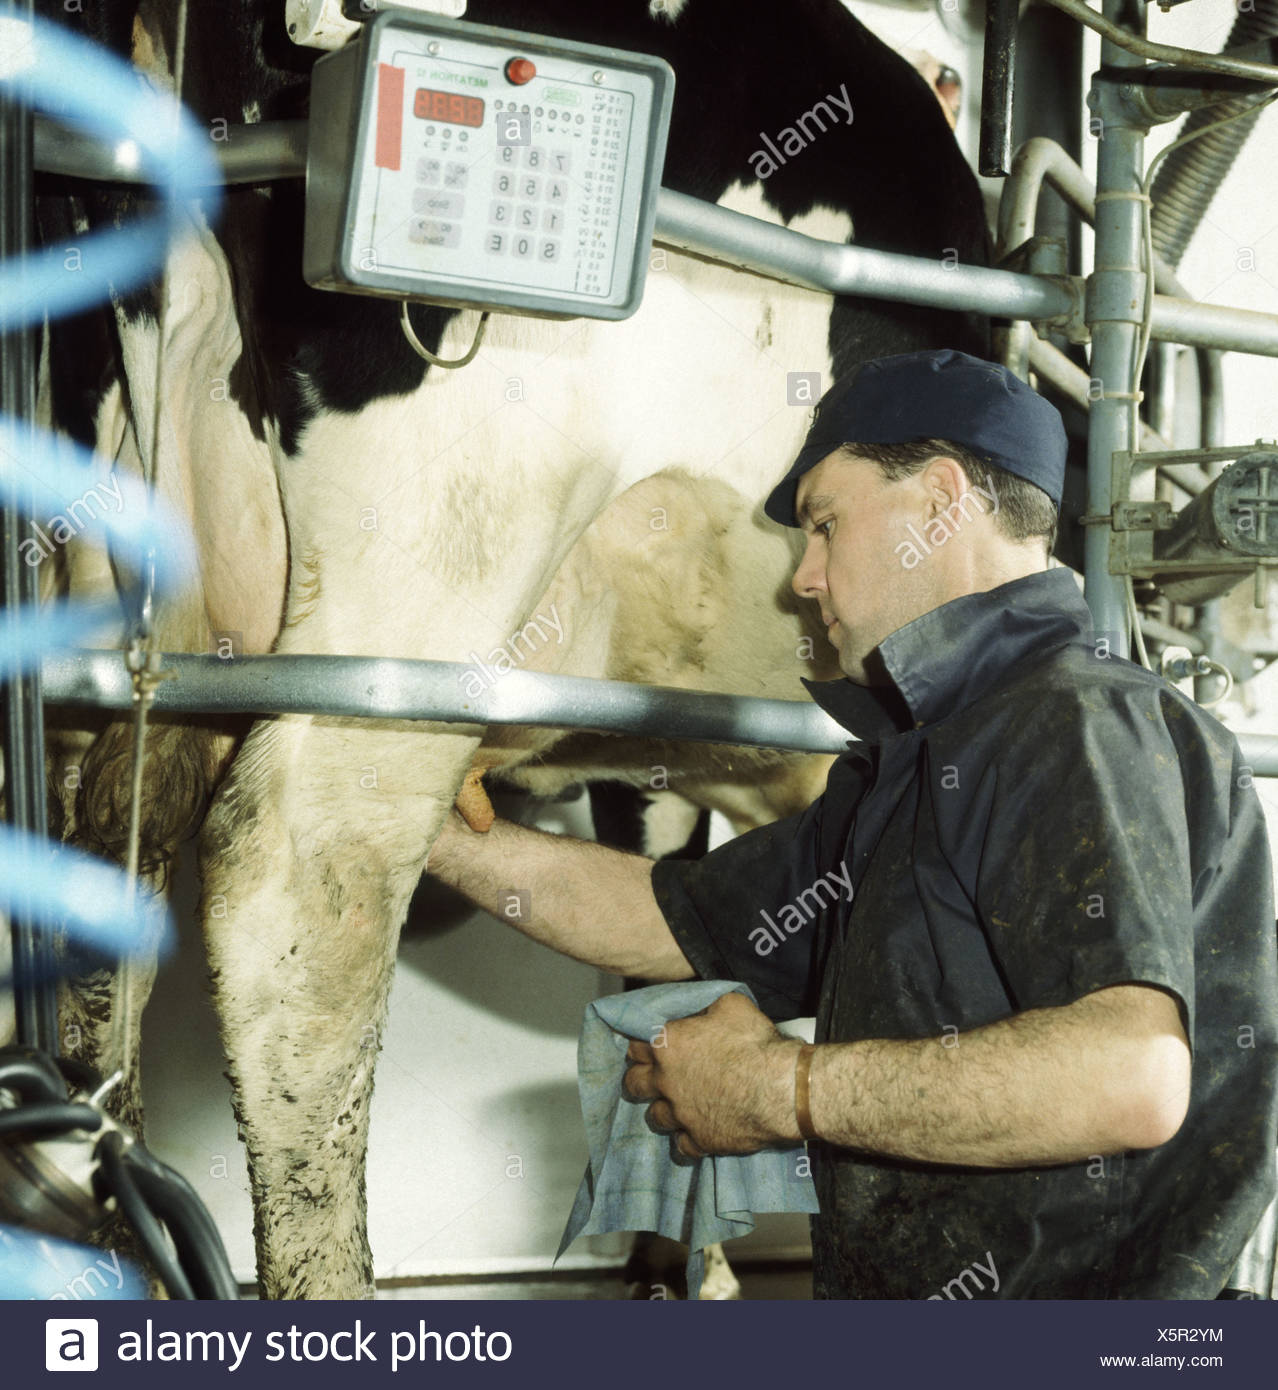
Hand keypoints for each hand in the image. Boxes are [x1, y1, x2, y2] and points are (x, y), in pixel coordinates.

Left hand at [621, 992, 803, 1158]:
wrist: (779, 1088)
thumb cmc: (754, 1042)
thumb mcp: (731, 1005)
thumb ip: (706, 1007)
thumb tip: (702, 1010)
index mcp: (668, 1045)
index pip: (636, 1047)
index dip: (641, 1047)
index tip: (648, 1049)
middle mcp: (666, 1081)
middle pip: (635, 1084)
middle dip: (640, 1079)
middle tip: (652, 1078)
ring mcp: (680, 1114)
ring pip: (655, 1117)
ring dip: (663, 1110)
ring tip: (674, 1107)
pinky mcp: (699, 1140)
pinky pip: (681, 1146)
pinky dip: (686, 1139)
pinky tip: (694, 1133)